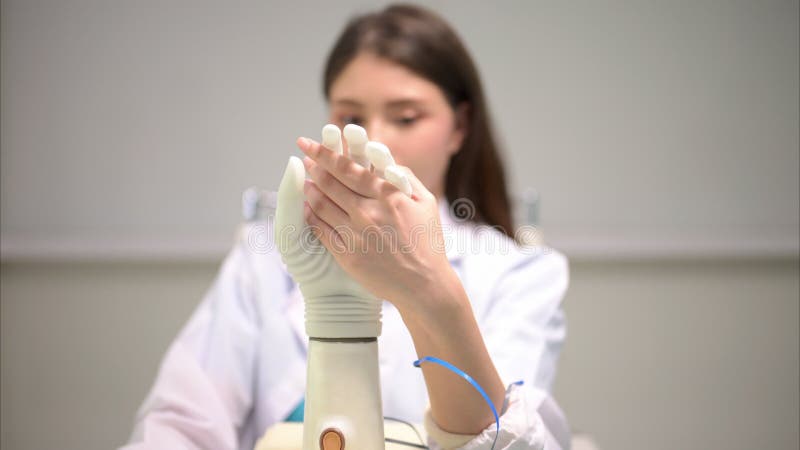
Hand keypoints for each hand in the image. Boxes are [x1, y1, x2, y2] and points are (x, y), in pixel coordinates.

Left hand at [298, 125, 460, 319]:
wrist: (424, 285)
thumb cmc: (427, 242)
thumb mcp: (426, 202)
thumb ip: (405, 177)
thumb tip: (385, 158)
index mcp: (388, 196)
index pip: (347, 168)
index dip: (324, 153)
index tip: (308, 144)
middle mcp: (369, 212)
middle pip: (330, 183)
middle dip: (313, 167)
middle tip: (304, 159)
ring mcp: (356, 235)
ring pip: (322, 205)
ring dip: (309, 190)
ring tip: (304, 182)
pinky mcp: (348, 255)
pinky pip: (321, 230)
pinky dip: (310, 215)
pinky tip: (306, 208)